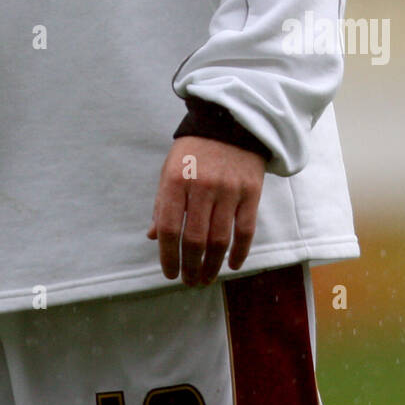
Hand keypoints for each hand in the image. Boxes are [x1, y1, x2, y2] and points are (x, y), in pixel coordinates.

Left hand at [147, 136, 265, 285]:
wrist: (230, 122)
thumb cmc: (194, 150)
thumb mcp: (169, 170)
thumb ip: (162, 203)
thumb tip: (153, 237)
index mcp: (175, 180)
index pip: (168, 227)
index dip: (167, 256)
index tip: (169, 273)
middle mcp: (202, 186)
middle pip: (195, 239)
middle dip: (190, 267)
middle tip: (189, 282)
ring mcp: (228, 190)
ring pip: (220, 240)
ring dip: (212, 265)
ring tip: (206, 278)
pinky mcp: (251, 192)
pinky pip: (246, 230)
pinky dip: (240, 252)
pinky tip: (232, 265)